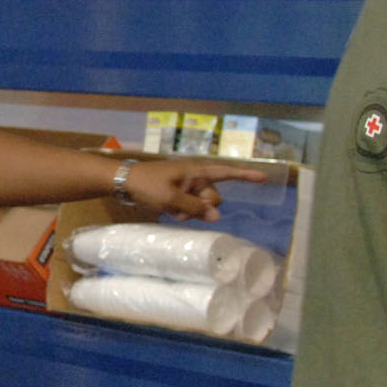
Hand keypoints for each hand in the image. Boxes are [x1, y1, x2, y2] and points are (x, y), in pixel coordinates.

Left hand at [123, 160, 274, 220]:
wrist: (123, 182)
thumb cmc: (148, 185)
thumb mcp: (172, 198)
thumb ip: (195, 208)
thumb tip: (217, 215)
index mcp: (196, 171)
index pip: (226, 173)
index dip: (245, 176)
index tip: (263, 178)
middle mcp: (195, 177)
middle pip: (213, 197)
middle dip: (203, 207)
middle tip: (183, 209)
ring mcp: (186, 186)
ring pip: (201, 205)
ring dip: (191, 212)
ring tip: (172, 211)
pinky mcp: (178, 194)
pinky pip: (189, 207)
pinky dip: (183, 212)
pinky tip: (170, 213)